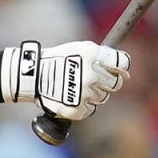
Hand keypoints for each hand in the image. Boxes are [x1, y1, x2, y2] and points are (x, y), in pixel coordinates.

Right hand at [0, 40, 129, 120]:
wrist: (34, 76)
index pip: (122, 63)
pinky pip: (90, 109)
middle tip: (95, 79)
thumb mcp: (79, 48)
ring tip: (78, 87)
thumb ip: (101, 54)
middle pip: (115, 83)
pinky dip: (84, 105)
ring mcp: (84, 94)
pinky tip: (73, 96)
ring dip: (94, 93)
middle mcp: (91, 75)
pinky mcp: (77, 109)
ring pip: (102, 97)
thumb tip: (122, 66)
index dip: (122, 67)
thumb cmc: (58, 59)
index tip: (121, 70)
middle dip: (108, 81)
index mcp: (92, 56)